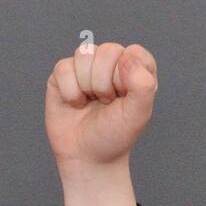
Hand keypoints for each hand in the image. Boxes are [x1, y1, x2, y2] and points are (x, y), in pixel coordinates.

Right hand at [45, 41, 157, 169]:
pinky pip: (63, 68)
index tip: (125, 97)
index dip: (129, 75)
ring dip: (88, 87)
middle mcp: (112, 64)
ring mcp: (86, 66)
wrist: (88, 155)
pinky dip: (71, 92)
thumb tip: (127, 57)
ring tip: (92, 102)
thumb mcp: (138, 115)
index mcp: (136, 71)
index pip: (135, 53)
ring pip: (84, 54)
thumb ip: (142, 85)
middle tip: (107, 103)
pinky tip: (76, 103)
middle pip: (108, 50)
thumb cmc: (115, 135)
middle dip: (107, 83)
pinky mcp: (63, 72)